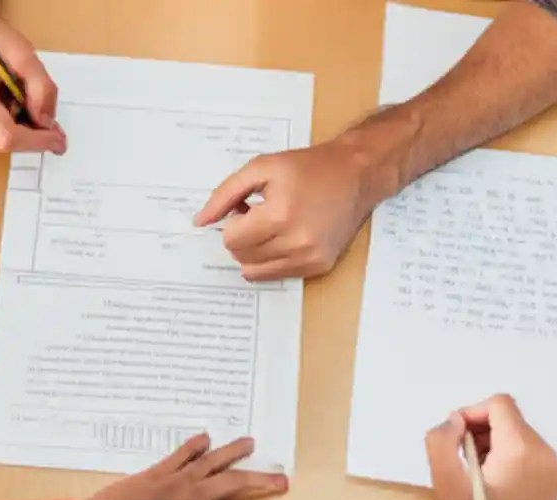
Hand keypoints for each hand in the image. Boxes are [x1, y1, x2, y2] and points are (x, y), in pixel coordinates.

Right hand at [0, 0, 66, 153]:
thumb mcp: (22, 54)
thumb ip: (41, 89)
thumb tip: (47, 121)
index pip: (7, 137)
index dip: (37, 141)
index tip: (59, 141)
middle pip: (1, 142)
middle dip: (31, 136)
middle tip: (52, 128)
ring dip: (19, 128)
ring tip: (25, 102)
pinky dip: (6, 123)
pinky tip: (10, 102)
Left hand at [91, 434, 290, 499]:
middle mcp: (189, 496)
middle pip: (233, 483)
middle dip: (260, 480)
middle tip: (283, 480)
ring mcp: (173, 481)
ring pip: (210, 462)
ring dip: (231, 452)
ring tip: (249, 442)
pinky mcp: (154, 473)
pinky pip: (179, 455)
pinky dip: (192, 445)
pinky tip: (204, 437)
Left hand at [194, 138, 378, 279]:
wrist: (356, 174)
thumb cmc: (307, 167)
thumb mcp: (261, 168)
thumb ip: (225, 194)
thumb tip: (199, 221)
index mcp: (280, 216)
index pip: (231, 240)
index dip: (233, 222)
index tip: (247, 207)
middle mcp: (297, 243)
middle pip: (241, 257)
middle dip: (242, 237)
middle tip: (259, 214)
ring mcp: (310, 258)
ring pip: (256, 272)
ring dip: (255, 251)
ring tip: (272, 226)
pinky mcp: (320, 267)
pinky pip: (277, 274)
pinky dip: (273, 258)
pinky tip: (287, 235)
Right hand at [425, 395, 556, 499]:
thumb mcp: (445, 481)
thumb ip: (442, 440)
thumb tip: (455, 421)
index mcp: (522, 449)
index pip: (499, 405)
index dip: (471, 414)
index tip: (455, 441)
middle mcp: (545, 455)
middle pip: (510, 419)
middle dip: (480, 430)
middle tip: (460, 460)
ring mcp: (553, 471)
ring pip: (518, 435)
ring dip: (492, 444)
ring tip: (473, 474)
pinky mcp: (552, 485)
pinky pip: (528, 454)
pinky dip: (506, 458)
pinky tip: (490, 486)